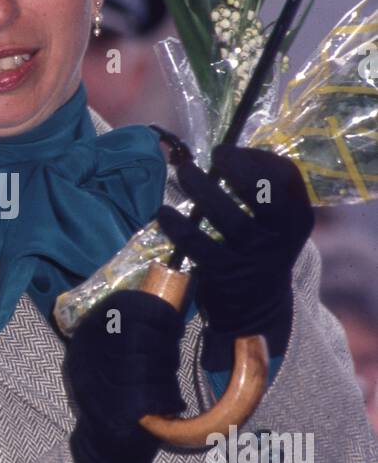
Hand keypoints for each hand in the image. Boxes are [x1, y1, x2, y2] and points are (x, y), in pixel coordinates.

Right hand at [63, 289, 185, 462]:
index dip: (153, 310)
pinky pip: (154, 394)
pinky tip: (169, 406)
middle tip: (170, 358)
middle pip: (137, 333)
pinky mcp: (115, 412)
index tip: (171, 322)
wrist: (107, 452)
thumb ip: (133, 330)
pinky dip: (169, 398)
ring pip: (148, 363)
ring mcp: (97, 386)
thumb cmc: (122, 396)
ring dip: (168, 374)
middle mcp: (84, 359)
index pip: (119, 306)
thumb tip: (169, 300)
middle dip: (164, 343)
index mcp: (85, 339)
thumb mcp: (118, 356)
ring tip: (166, 386)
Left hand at [155, 144, 313, 355]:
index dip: (257, 157)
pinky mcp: (224, 274)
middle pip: (264, 194)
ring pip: (227, 217)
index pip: (285, 177)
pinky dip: (177, 225)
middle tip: (216, 156)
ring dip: (202, 188)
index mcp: (298, 219)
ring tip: (184, 173)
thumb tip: (226, 154)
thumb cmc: (260, 252)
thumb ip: (262, 192)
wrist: (255, 311)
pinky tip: (164, 213)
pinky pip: (197, 244)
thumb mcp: (276, 225)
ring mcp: (253, 257)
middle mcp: (281, 238)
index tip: (233, 152)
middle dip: (238, 166)